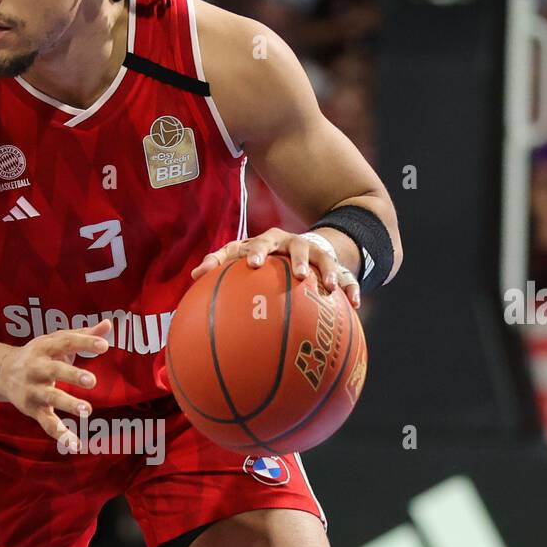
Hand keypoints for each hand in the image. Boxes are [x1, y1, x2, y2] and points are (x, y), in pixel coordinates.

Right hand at [0, 318, 112, 450]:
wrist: (1, 372)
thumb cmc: (38, 355)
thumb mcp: (56, 341)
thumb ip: (83, 335)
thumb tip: (108, 325)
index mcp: (44, 348)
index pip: (65, 342)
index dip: (84, 343)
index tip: (104, 345)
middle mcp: (36, 368)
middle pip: (54, 371)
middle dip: (73, 376)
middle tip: (93, 381)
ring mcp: (33, 390)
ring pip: (51, 398)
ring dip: (68, 404)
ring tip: (87, 410)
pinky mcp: (33, 409)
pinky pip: (47, 424)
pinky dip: (60, 435)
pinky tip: (75, 445)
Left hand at [191, 227, 360, 309]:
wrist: (304, 247)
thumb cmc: (265, 257)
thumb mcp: (244, 256)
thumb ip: (219, 263)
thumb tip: (192, 276)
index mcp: (270, 241)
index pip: (261, 242)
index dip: (258, 252)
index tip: (253, 265)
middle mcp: (294, 244)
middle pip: (297, 246)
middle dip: (297, 258)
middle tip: (295, 273)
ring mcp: (317, 254)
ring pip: (324, 259)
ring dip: (326, 271)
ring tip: (326, 286)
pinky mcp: (336, 266)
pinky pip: (347, 278)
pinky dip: (351, 289)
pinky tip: (354, 305)